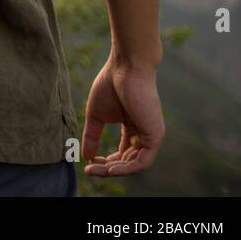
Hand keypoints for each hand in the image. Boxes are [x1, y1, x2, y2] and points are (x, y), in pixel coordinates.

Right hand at [81, 60, 164, 176]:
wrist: (126, 68)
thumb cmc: (110, 85)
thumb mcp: (96, 115)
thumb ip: (92, 136)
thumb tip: (86, 157)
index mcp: (131, 128)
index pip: (121, 153)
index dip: (105, 162)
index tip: (87, 164)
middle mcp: (142, 133)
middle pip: (127, 161)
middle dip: (107, 169)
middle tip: (90, 171)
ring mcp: (150, 135)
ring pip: (134, 164)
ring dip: (115, 171)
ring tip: (97, 170)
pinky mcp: (155, 135)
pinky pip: (142, 161)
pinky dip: (126, 168)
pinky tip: (110, 168)